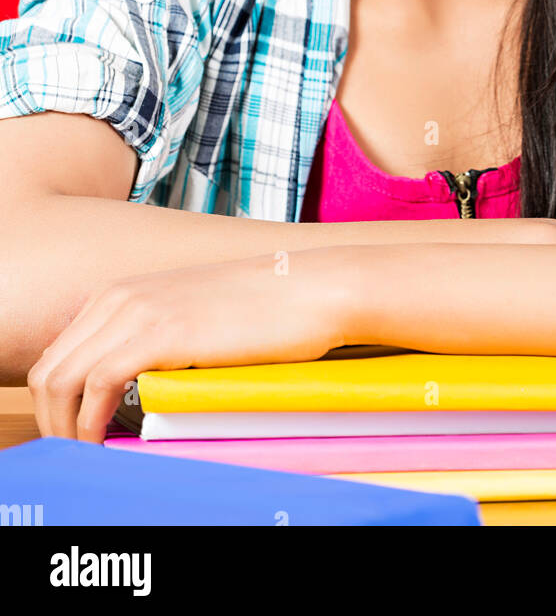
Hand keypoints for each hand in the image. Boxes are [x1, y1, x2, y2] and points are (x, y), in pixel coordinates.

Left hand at [27, 250, 350, 441]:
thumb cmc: (266, 309)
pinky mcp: (161, 332)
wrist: (312, 288)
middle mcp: (121, 296)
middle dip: (52, 422)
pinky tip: (104, 444)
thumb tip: (134, 392)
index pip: (60, 355)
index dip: (57, 405)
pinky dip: (89, 423)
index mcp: (123, 291)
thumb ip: (157, 340)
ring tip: (89, 460)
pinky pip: (96, 385)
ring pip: (62, 379)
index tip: (75, 440)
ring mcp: (138, 310)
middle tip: (77, 459)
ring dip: (66, 429)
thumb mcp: (195, 317)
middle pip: (51, 369)